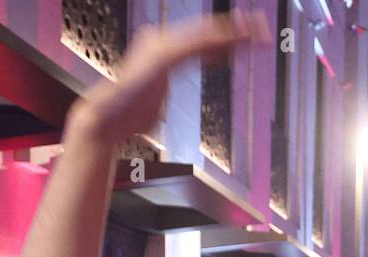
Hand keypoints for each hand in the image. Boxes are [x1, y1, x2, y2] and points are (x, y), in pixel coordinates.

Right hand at [72, 12, 268, 146]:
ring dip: (233, 32)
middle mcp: (161, 43)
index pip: (201, 43)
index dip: (226, 39)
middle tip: (260, 25)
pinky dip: (217, 41)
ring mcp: (161, 48)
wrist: (107, 119)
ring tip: (257, 29)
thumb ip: (161, 92)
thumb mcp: (154, 104)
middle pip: (205, 33)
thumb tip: (158, 99)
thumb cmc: (128, 117)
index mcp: (163, 52)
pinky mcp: (162, 58)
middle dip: (235, 28)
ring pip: (204, 36)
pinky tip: (236, 39)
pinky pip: (195, 47)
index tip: (248, 37)